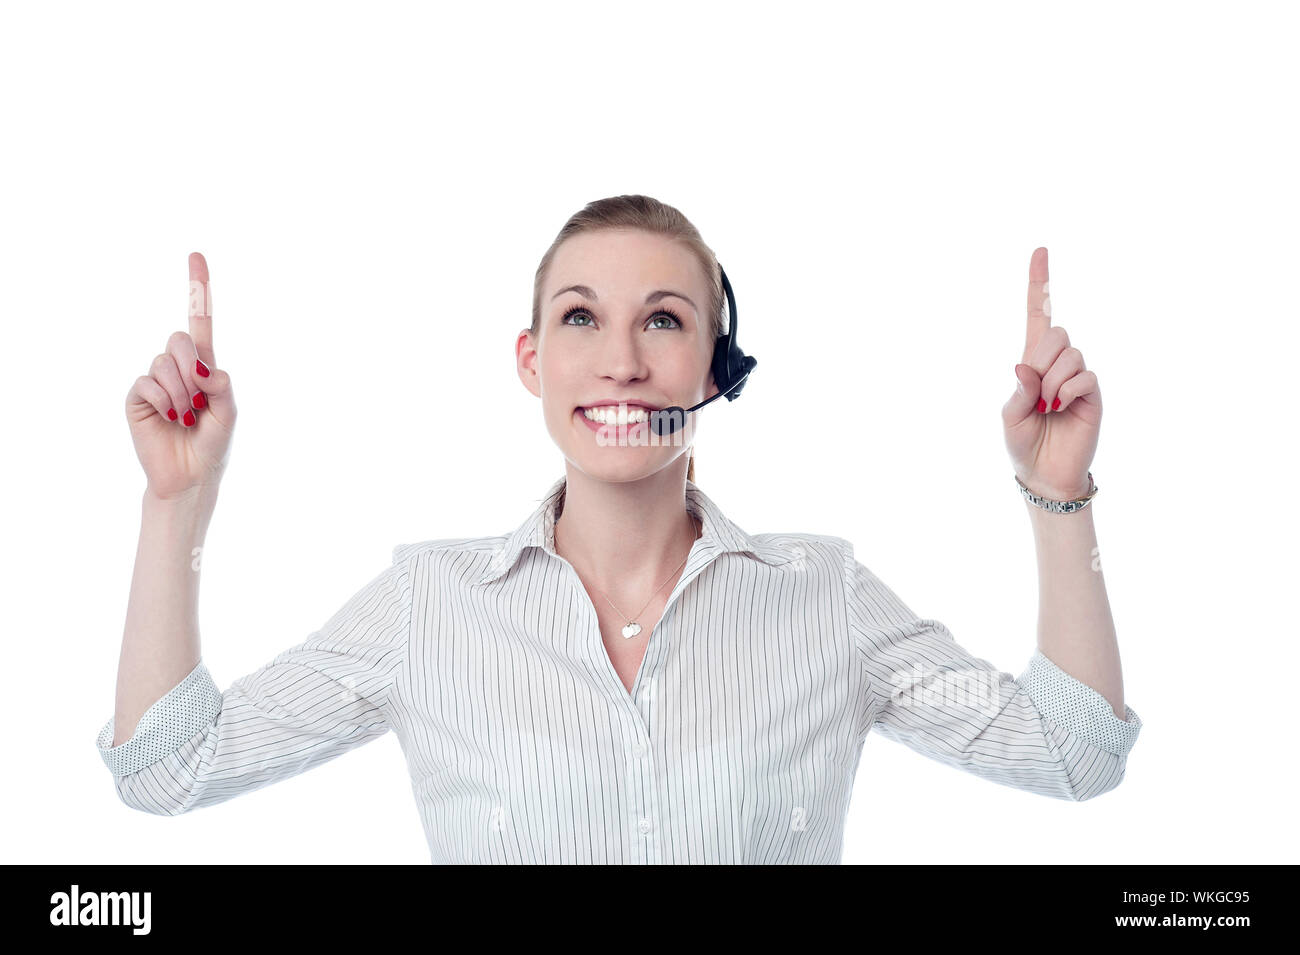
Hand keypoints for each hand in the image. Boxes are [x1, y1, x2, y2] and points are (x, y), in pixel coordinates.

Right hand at [125, 252, 237, 502]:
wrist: (190, 474)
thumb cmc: (213, 443)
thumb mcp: (229, 412)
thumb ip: (222, 384)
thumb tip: (204, 366)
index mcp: (204, 365)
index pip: (200, 321)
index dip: (198, 289)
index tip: (196, 255)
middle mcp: (178, 367)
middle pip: (179, 338)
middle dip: (192, 365)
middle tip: (199, 396)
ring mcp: (156, 380)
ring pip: (164, 362)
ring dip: (180, 391)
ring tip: (186, 416)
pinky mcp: (138, 397)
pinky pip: (147, 383)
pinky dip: (164, 400)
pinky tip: (170, 418)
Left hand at [1001, 247, 1099, 501]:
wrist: (1044, 473)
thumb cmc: (1022, 442)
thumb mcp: (1010, 416)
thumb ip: (1018, 391)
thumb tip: (1025, 366)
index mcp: (1032, 362)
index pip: (1038, 315)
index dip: (1039, 284)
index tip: (1040, 250)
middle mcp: (1058, 363)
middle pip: (1057, 332)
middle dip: (1041, 361)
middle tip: (1036, 395)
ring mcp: (1077, 376)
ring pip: (1070, 354)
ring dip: (1052, 383)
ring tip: (1048, 408)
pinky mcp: (1093, 393)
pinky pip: (1083, 376)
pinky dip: (1067, 392)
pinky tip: (1062, 409)